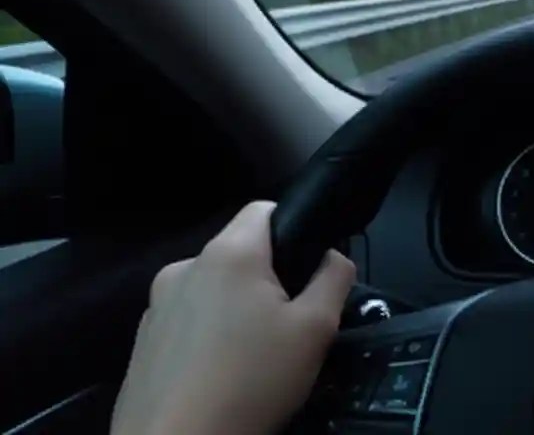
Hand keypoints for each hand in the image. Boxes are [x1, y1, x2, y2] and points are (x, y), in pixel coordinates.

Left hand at [111, 201, 355, 434]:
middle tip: (292, 327)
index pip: (264, 209)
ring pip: (214, 291)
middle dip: (269, 281)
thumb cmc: (252, 382)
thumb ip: (333, 279)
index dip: (295, 229)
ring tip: (255, 360)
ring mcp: (156, 306)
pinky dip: (209, 340)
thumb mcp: (315, 329)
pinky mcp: (142, 343)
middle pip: (240, 254)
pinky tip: (222, 378)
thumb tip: (331, 257)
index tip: (310, 273)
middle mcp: (184, 268)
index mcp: (228, 254)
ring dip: (237, 312)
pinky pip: (188, 323)